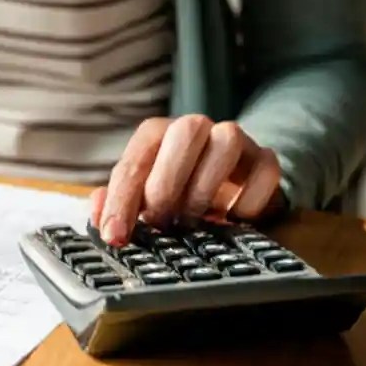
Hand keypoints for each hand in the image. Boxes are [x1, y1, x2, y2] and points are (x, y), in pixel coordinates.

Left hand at [91, 116, 284, 245]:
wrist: (227, 186)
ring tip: (193, 220)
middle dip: (166, 184)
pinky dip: (248, 199)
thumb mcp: (140, 197)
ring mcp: (233, 140)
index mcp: (156, 135)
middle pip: (185, 133)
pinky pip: (265, 168)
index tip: (116, 236)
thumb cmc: (174, 189)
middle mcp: (194, 128)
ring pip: (227, 139)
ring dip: (206, 187)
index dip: (122, 201)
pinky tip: (232, 219)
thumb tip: (99, 217)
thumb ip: (117, 202)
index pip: (134, 161)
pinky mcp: (265, 159)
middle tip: (160, 221)